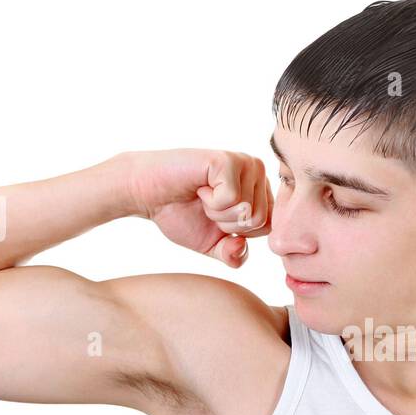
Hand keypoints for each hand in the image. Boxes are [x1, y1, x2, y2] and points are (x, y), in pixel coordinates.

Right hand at [124, 149, 272, 267]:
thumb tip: (241, 246)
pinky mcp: (228, 160)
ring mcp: (245, 163)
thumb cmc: (180, 214)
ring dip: (218, 213)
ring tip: (203, 196)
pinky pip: (232, 198)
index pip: (269, 227)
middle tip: (206, 205)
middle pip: (259, 221)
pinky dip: (210, 202)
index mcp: (259, 190)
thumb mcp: (213, 245)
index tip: (216, 219)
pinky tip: (199, 187)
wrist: (146, 194)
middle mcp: (257, 172)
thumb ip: (234, 255)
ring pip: (247, 211)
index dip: (238, 234)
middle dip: (227, 224)